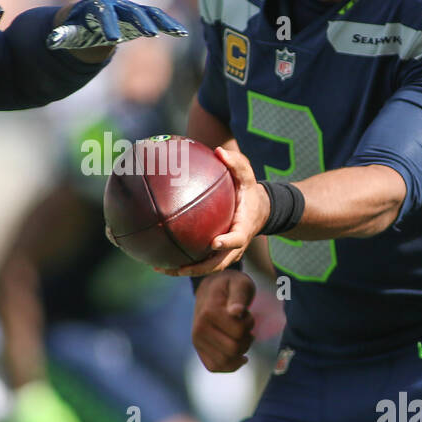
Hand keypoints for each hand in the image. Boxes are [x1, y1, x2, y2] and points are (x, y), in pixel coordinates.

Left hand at [48, 0, 187, 50]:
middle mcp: (117, 5)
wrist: (91, 17)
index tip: (113, 39)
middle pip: (130, 11)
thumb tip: (50, 41)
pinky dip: (169, 24)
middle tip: (150, 34)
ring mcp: (132, 9)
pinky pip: (158, 18)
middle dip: (140, 21)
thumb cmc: (78, 26)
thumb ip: (62, 36)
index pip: (103, 15)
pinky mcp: (143, 16)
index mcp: (97, 7)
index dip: (108, 26)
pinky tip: (182, 33)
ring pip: (149, 13)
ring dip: (162, 22)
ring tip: (176, 32)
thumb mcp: (69, 33)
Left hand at [156, 146, 269, 276]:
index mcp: (243, 228)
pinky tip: (161, 259)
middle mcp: (235, 246)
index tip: (214, 242)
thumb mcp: (248, 175)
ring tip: (161, 269)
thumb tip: (219, 151)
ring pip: (207, 268)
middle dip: (199, 268)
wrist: (260, 210)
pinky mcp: (217, 254)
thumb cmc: (250, 191)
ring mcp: (226, 253)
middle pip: (218, 264)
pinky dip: (182, 263)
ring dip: (185, 271)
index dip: (227, 243)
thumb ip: (236, 163)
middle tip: (179, 268)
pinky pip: (200, 261)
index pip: (237, 239)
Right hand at [191, 270, 255, 371]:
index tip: (245, 313)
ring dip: (240, 351)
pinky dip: (230, 365)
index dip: (249, 323)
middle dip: (246, 339)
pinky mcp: (199, 349)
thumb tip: (236, 312)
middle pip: (233, 349)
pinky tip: (239, 355)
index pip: (239, 332)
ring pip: (226, 361)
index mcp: (209, 312)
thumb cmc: (230, 286)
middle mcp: (199, 329)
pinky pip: (215, 367)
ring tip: (239, 337)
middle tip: (244, 326)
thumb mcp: (240, 283)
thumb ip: (239, 296)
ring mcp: (197, 341)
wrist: (210, 289)